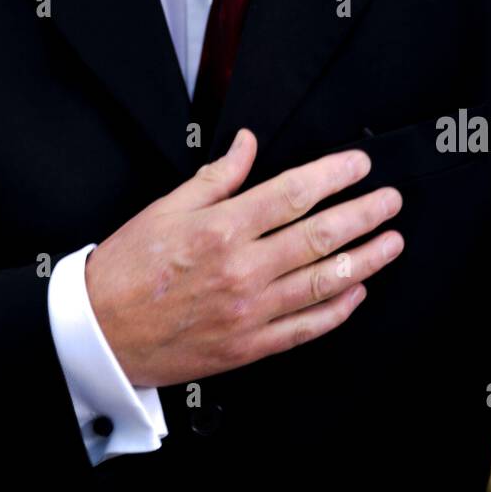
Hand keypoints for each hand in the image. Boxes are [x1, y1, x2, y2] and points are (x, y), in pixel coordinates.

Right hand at [84, 127, 403, 387]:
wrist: (100, 334)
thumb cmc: (127, 270)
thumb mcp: (166, 208)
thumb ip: (216, 177)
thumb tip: (246, 145)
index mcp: (220, 229)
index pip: (293, 193)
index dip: (333, 176)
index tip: (358, 166)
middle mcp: (241, 269)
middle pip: (319, 235)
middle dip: (363, 214)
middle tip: (389, 201)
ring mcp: (249, 311)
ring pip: (322, 281)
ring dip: (364, 260)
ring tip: (390, 243)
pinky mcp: (249, 346)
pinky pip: (305, 327)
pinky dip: (337, 310)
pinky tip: (355, 293)